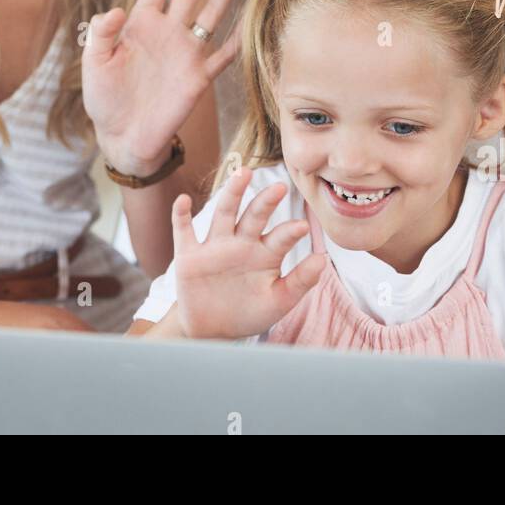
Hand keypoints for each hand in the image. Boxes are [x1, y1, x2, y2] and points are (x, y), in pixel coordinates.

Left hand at [81, 0, 244, 178]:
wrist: (123, 137)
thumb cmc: (104, 99)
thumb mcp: (94, 63)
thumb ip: (102, 34)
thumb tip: (115, 10)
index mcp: (140, 24)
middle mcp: (168, 32)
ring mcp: (187, 52)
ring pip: (211, 10)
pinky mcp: (200, 76)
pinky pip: (224, 54)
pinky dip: (237, 38)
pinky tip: (250, 18)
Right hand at [171, 165, 325, 340]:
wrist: (211, 330)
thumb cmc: (248, 311)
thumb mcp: (278, 301)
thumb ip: (300, 282)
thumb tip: (323, 260)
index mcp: (265, 253)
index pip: (280, 237)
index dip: (289, 231)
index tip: (302, 226)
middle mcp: (242, 243)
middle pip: (254, 216)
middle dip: (265, 202)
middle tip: (279, 187)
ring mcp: (215, 246)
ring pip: (224, 213)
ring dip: (232, 193)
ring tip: (243, 174)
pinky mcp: (189, 256)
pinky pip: (184, 231)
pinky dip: (181, 215)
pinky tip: (183, 200)